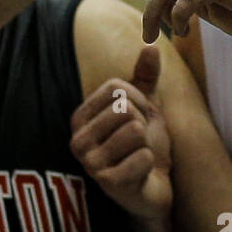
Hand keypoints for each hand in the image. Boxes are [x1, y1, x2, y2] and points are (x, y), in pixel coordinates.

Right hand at [69, 44, 171, 221]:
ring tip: (139, 157)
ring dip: (146, 144)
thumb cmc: (143, 146)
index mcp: (80, 117)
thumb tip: (150, 43)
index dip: (138, 102)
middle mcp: (77, 139)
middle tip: (139, 144)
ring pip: (134, 131)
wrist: (154, 188)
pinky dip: (150, 163)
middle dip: (143, 124)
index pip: (118, 88)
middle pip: (125, 109)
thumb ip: (144, 77)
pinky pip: (143, 156)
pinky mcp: (107, 183)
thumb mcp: (144, 107)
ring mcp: (89, 163)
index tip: (137, 121)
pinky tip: (141, 174)